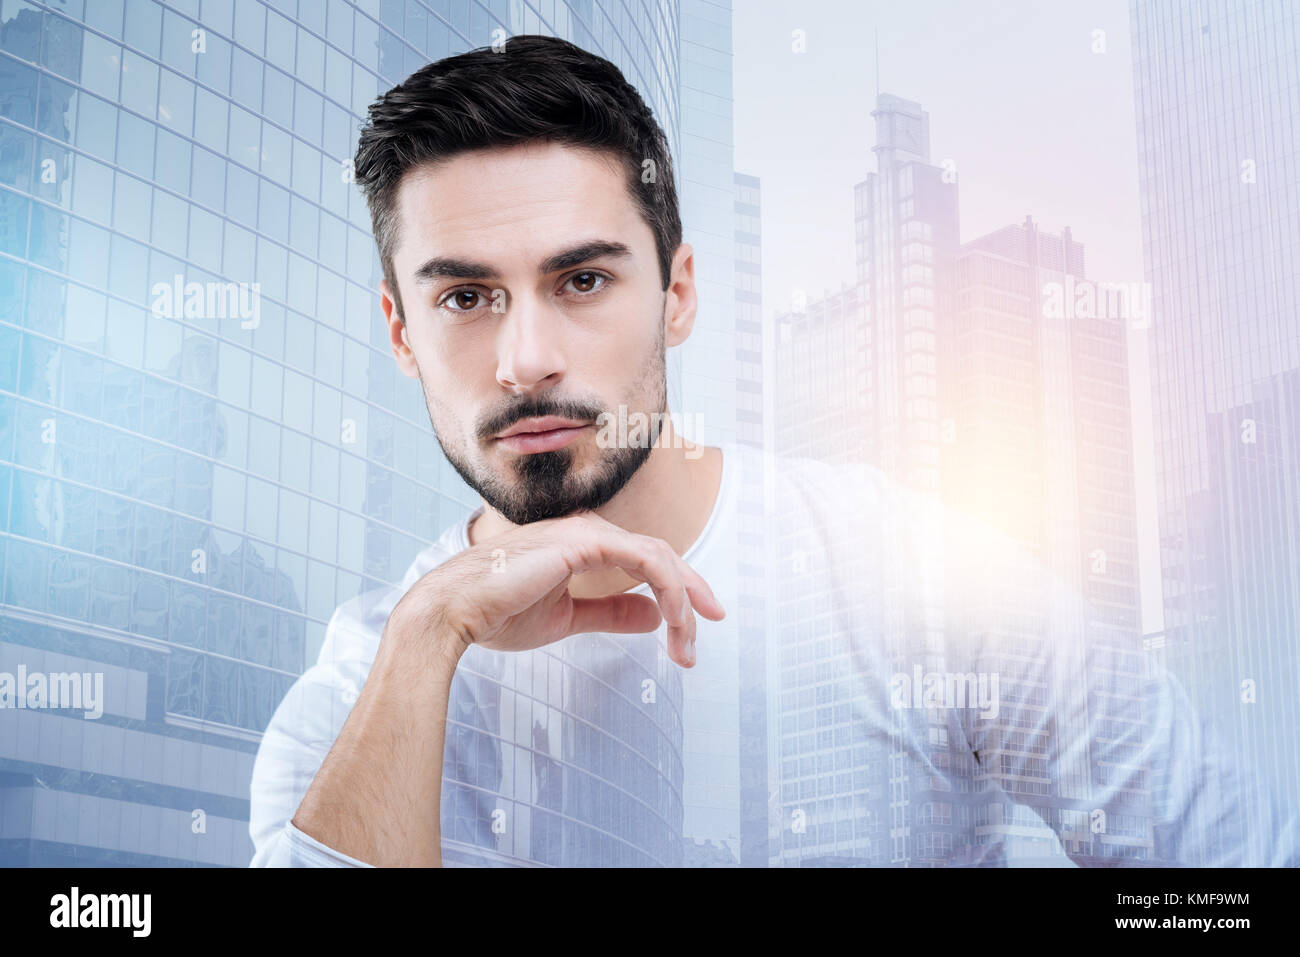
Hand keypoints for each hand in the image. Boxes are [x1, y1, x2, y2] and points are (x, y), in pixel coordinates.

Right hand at [387, 511, 724, 667]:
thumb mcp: (567, 618)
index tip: (696, 626)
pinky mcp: (585, 542)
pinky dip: (669, 590)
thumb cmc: (498, 614)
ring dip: (682, 602)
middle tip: (706, 633)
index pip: (646, 560)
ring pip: (660, 558)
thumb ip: (610, 613)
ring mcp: (587, 532)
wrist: (454, 612)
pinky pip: (647, 561)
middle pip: (662, 556)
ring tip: (687, 645)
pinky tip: (674, 620)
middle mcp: (589, 531)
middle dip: (691, 596)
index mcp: (582, 545)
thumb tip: (651, 618)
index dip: (679, 589)